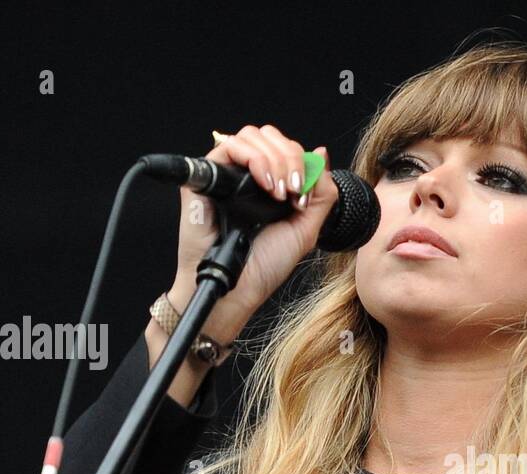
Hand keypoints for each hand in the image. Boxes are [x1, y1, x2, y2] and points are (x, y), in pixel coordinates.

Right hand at [169, 124, 339, 338]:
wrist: (238, 286)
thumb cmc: (265, 265)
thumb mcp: (306, 228)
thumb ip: (320, 192)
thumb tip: (320, 153)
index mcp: (269, 182)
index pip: (285, 147)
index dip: (300, 161)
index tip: (304, 194)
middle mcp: (246, 174)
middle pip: (269, 135)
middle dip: (290, 157)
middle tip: (294, 190)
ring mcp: (225, 173)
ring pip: (251, 136)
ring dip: (274, 159)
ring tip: (280, 193)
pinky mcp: (206, 176)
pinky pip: (228, 146)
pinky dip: (254, 160)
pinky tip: (265, 186)